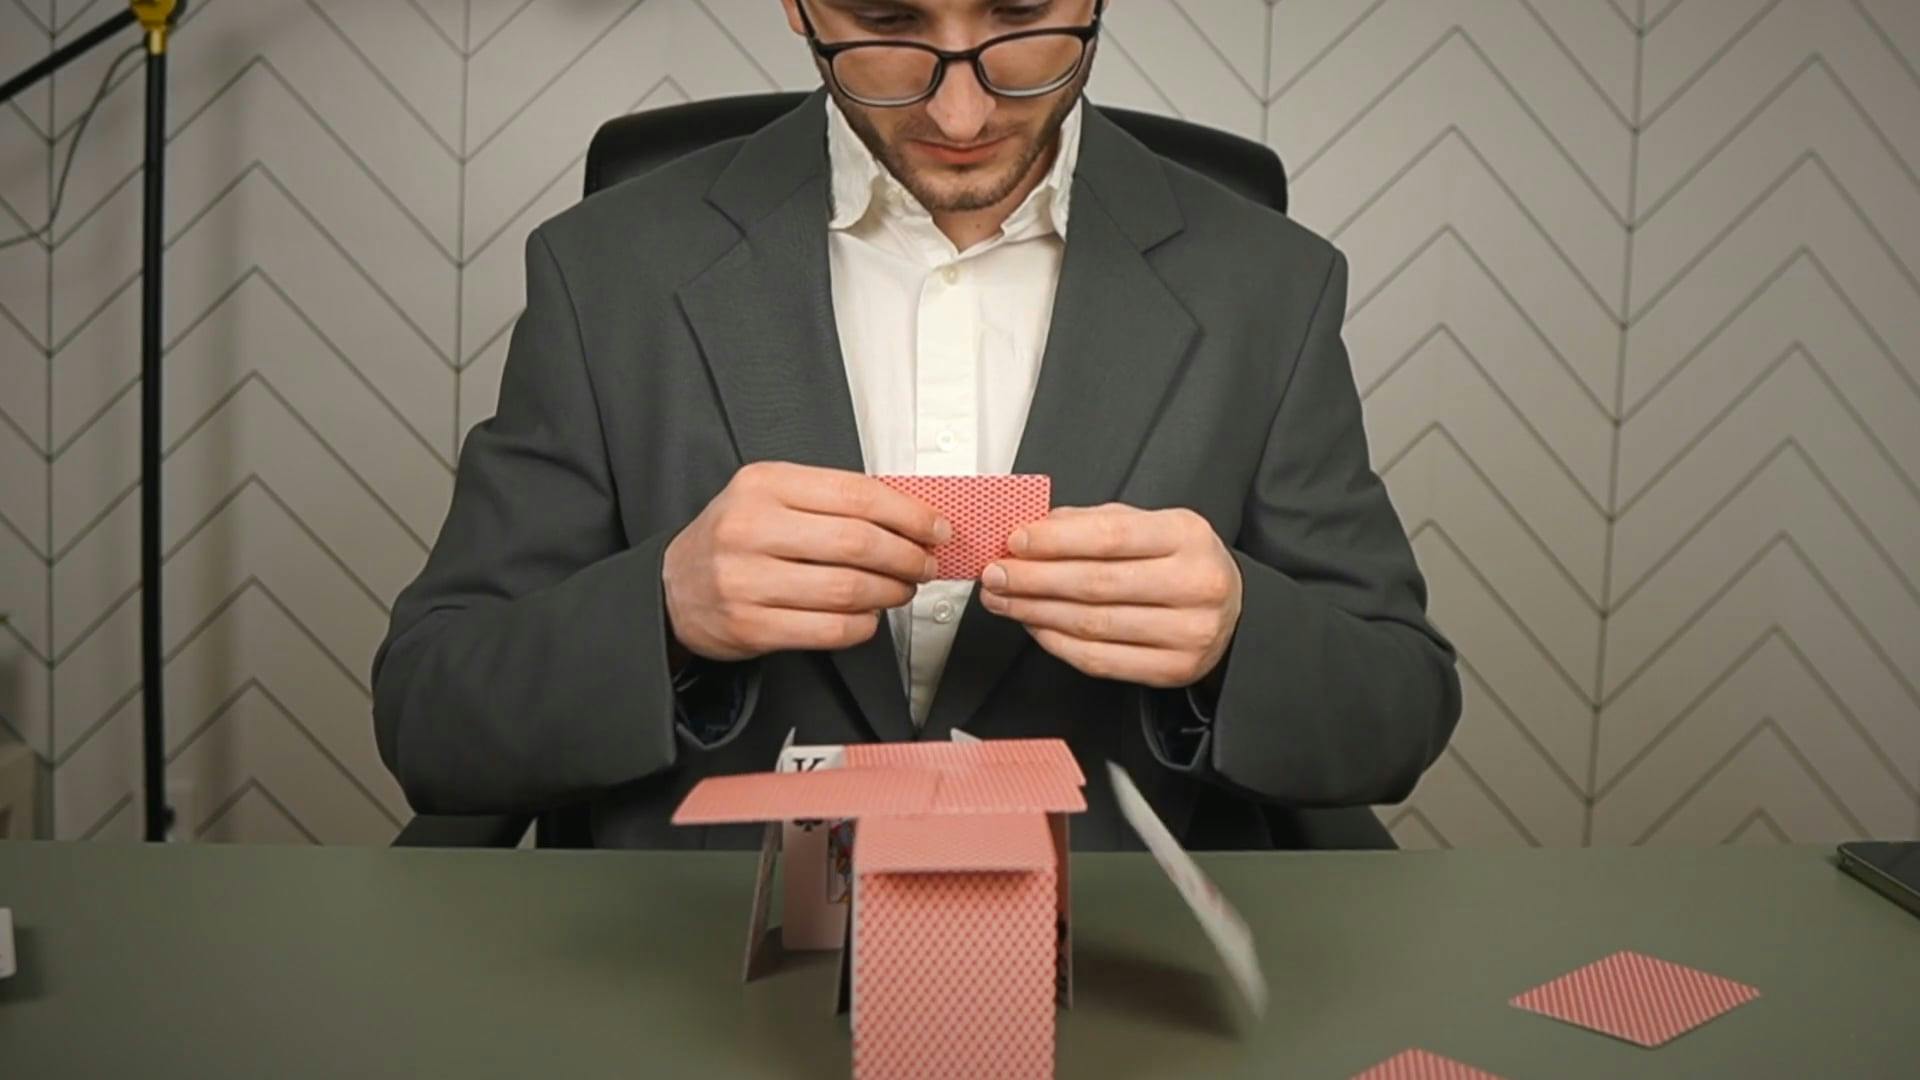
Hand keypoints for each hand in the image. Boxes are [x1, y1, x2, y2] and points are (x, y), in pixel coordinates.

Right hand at [663, 462, 949, 661]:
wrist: (673, 589)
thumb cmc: (732, 539)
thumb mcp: (769, 497)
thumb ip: (831, 500)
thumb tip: (909, 514)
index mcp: (763, 486)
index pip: (856, 494)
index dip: (908, 513)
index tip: (935, 527)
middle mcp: (751, 529)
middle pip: (857, 543)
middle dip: (906, 556)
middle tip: (923, 563)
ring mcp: (747, 581)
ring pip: (848, 589)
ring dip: (890, 593)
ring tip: (900, 589)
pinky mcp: (751, 626)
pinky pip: (829, 630)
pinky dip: (862, 626)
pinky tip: (868, 617)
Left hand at [978, 504, 1241, 688]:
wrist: (1231, 612)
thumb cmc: (1182, 563)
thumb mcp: (1151, 526)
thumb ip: (1093, 523)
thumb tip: (1033, 529)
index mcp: (1187, 537)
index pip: (1110, 536)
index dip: (1055, 541)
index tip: (1016, 541)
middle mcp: (1194, 584)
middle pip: (1095, 584)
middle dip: (1033, 579)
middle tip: (995, 574)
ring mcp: (1186, 633)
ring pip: (1091, 624)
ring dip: (1035, 611)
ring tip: (1003, 599)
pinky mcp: (1172, 670)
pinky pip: (1098, 660)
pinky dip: (1056, 642)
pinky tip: (1034, 625)